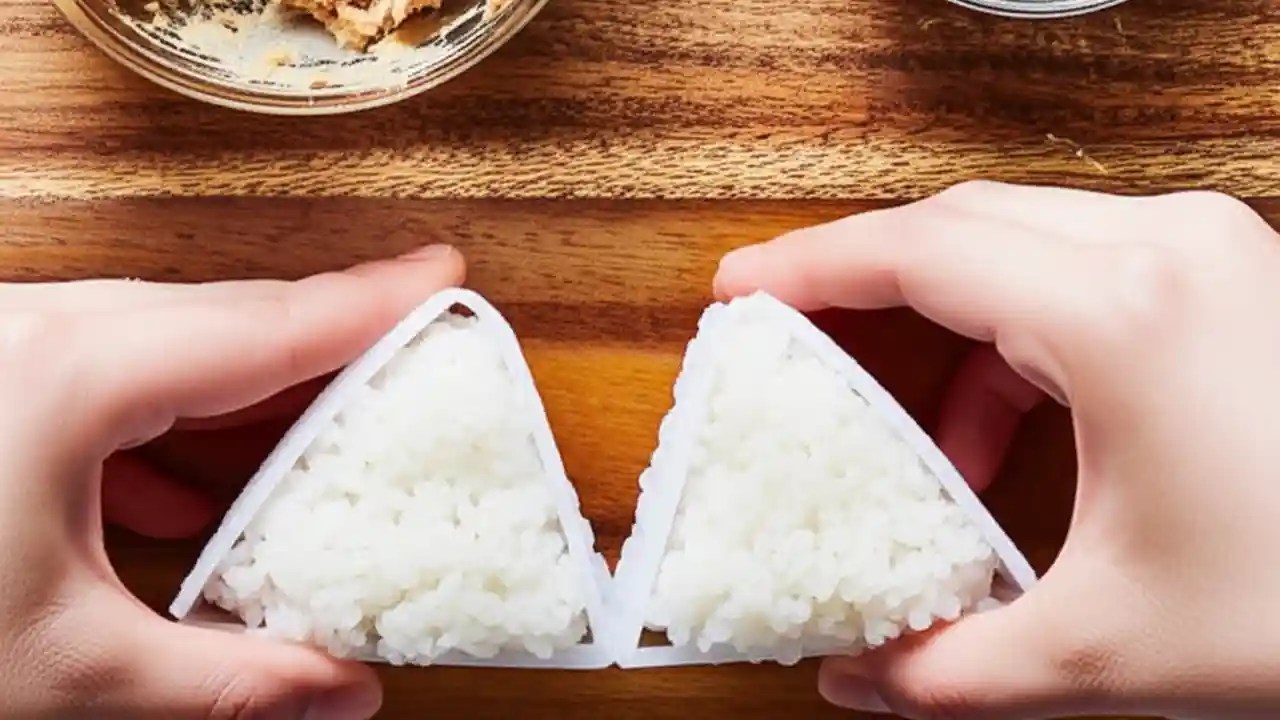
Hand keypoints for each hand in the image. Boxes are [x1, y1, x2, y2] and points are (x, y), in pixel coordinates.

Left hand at [0, 244, 464, 718]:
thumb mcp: (62, 671)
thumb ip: (223, 681)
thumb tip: (347, 692)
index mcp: (74, 378)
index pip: (264, 327)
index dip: (367, 303)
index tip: (444, 276)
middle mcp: (47, 335)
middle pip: (230, 323)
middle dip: (328, 346)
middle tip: (415, 358)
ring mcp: (17, 349)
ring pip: (177, 348)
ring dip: (256, 397)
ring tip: (330, 444)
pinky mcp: (1, 380)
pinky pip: (121, 378)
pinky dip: (182, 428)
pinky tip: (201, 497)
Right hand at [715, 182, 1279, 719]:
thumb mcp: (1107, 652)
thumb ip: (950, 672)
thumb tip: (851, 680)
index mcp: (1123, 315)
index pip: (923, 253)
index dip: (812, 266)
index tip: (739, 289)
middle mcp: (1166, 251)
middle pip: (961, 227)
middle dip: (861, 278)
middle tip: (786, 331)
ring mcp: (1208, 253)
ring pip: (1020, 242)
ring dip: (944, 322)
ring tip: (911, 431)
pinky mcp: (1227, 278)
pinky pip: (1080, 274)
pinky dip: (1016, 340)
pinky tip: (1008, 432)